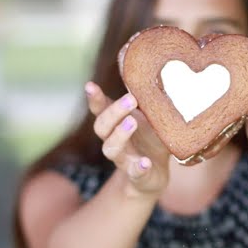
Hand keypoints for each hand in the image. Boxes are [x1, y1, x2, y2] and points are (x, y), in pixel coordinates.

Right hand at [85, 82, 170, 196]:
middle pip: (102, 127)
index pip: (100, 110)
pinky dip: (138, 167)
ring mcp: (124, 159)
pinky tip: (145, 162)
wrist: (156, 175)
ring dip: (120, 134)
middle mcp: (114, 140)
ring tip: (133, 122)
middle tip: (130, 99)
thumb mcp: (150, 119)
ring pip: (111, 148)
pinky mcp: (137, 175)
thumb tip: (157, 71)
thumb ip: (148, 102)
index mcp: (115, 124)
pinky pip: (134, 172)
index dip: (94, 98)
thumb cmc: (150, 140)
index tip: (90, 85)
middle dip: (113, 112)